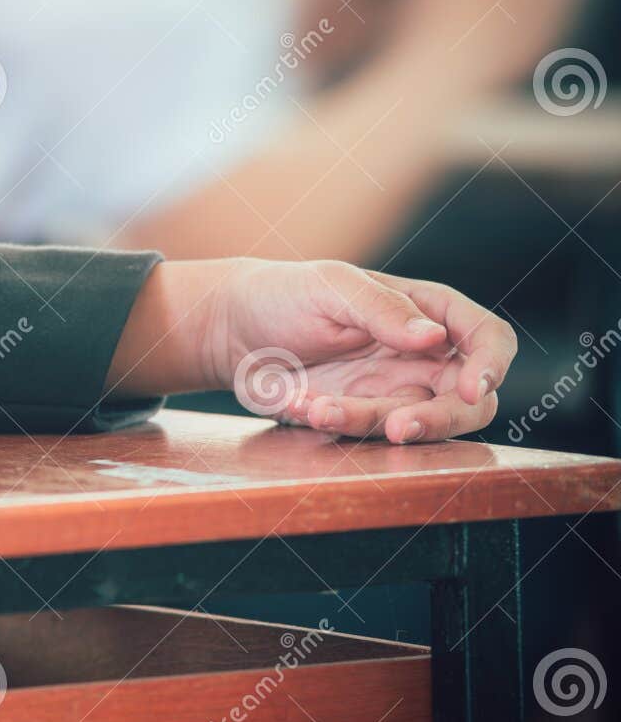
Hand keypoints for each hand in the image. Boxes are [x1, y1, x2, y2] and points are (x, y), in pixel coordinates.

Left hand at [109, 259, 516, 443]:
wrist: (230, 329)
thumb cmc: (284, 294)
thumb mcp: (331, 287)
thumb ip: (383, 310)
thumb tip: (436, 337)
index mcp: (428, 311)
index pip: (486, 338)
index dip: (491, 365)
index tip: (471, 388)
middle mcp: (421, 357)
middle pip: (467, 401)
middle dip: (439, 419)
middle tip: (398, 428)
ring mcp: (392, 391)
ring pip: (414, 424)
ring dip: (370, 423)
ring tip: (317, 407)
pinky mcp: (359, 417)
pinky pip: (365, 434)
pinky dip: (334, 423)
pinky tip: (300, 403)